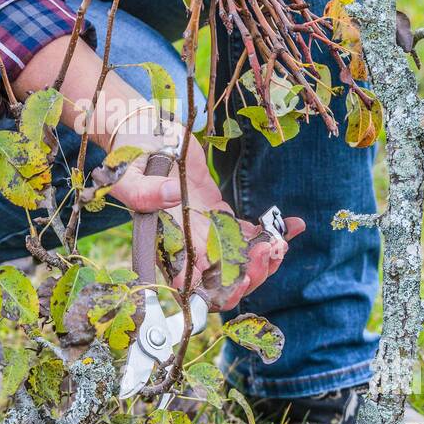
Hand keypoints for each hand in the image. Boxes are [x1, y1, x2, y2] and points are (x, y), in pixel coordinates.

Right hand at [107, 126, 303, 309]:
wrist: (141, 131)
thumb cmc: (128, 155)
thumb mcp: (128, 173)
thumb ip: (145, 192)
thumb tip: (172, 196)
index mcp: (165, 244)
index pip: (193, 286)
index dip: (218, 291)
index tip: (240, 277)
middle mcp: (188, 244)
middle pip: (225, 279)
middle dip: (251, 274)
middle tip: (269, 251)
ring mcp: (206, 229)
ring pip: (241, 260)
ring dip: (267, 256)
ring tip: (283, 240)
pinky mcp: (219, 212)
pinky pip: (249, 231)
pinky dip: (275, 230)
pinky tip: (295, 224)